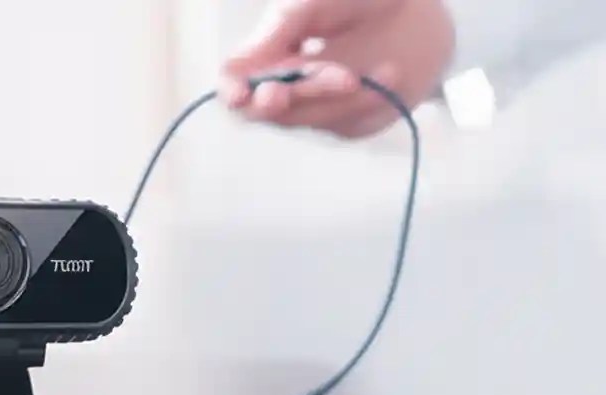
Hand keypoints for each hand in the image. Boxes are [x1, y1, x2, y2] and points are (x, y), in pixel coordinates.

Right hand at [221, 0, 455, 137]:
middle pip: (265, 110)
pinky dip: (368, 99)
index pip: (234, 81)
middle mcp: (285, 84)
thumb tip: (235, 69)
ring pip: (306, 119)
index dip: (232, 91)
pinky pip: (343, 124)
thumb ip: (276, 32)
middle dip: (294, 96)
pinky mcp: (345, 123)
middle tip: (332, 78)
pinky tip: (389, 74)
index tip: (241, 95)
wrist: (423, 11)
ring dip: (339, 94)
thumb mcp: (313, 4)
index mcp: (268, 51)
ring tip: (382, 66)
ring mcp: (314, 108)